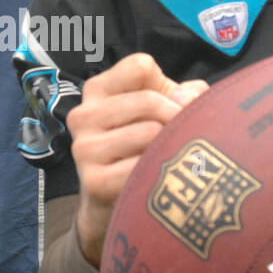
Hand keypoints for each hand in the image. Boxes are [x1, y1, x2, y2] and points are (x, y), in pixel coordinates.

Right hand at [66, 53, 209, 265]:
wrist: (112, 206)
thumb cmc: (140, 150)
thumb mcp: (155, 113)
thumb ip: (179, 93)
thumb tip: (189, 98)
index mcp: (96, 90)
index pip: (140, 66)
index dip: (167, 87)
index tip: (171, 110)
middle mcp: (83, 115)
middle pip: (150, 100)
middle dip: (176, 119)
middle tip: (180, 139)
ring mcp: (85, 149)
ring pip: (150, 132)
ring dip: (169, 147)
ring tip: (168, 159)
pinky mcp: (95, 181)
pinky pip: (145, 165)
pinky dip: (160, 172)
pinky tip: (157, 179)